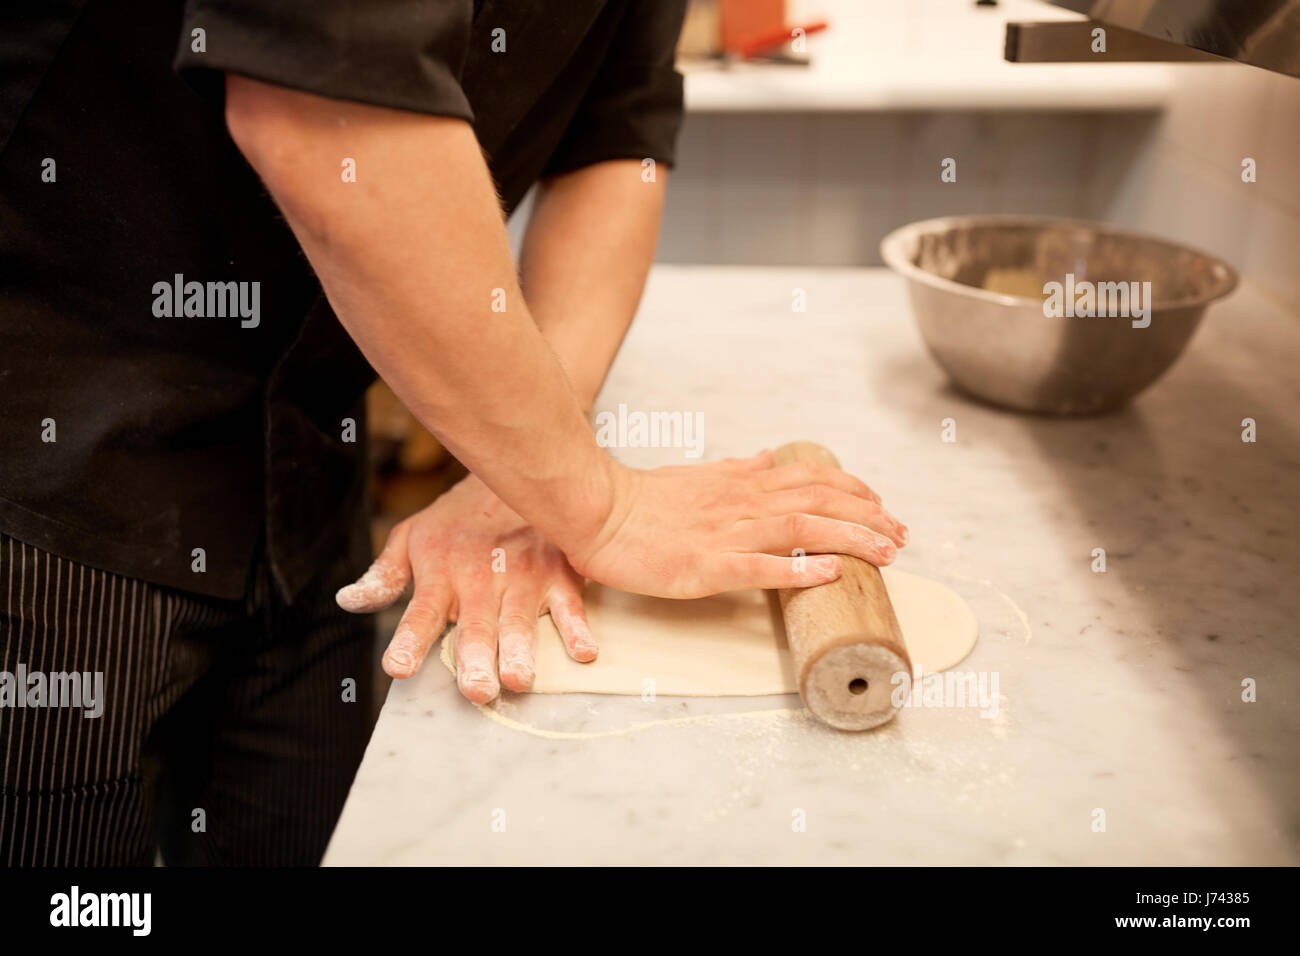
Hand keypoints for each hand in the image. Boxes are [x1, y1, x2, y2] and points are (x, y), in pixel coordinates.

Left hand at [335, 474, 595, 703]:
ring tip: (520, 679)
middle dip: (477, 657)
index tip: (399, 666)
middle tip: (478, 689)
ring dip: (522, 649)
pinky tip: (582, 652)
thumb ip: (386, 573)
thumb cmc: (461, 515)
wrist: (518, 468)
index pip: (421, 612)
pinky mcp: (559, 573)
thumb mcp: (415, 535)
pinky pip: (569, 604)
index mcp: (441, 573)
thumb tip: (350, 601)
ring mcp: (523, 577)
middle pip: (477, 625)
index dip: (409, 640)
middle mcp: (481, 579)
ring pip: (521, 619)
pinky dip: (577, 628)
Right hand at [564, 451, 906, 598]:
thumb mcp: (697, 475)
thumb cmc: (642, 499)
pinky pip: (760, 567)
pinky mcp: (706, 566)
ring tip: (888, 553)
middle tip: (902, 536)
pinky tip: (831, 574)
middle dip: (869, 517)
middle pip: (820, 502)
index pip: (812, 479)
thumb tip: (769, 458)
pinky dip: (800, 569)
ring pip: (803, 529)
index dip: (854, 491)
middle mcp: (743, 503)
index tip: (881, 506)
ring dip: (852, 539)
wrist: (596, 510)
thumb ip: (737, 470)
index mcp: (742, 483)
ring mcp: (727, 534)